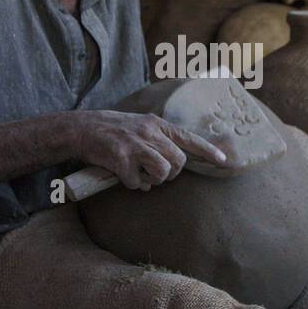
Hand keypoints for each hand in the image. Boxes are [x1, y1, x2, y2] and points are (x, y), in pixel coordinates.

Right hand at [71, 111, 226, 190]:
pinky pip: (139, 182)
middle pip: (178, 161)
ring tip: (142, 174)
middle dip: (171, 173)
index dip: (208, 151)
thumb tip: (176, 164)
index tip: (224, 161)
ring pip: (163, 172)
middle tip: (156, 172)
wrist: (83, 128)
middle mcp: (149, 133)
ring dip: (154, 180)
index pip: (189, 138)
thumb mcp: (142, 127)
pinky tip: (124, 176)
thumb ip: (160, 140)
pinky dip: (133, 184)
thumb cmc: (115, 131)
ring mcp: (136, 146)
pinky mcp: (121, 159)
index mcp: (157, 124)